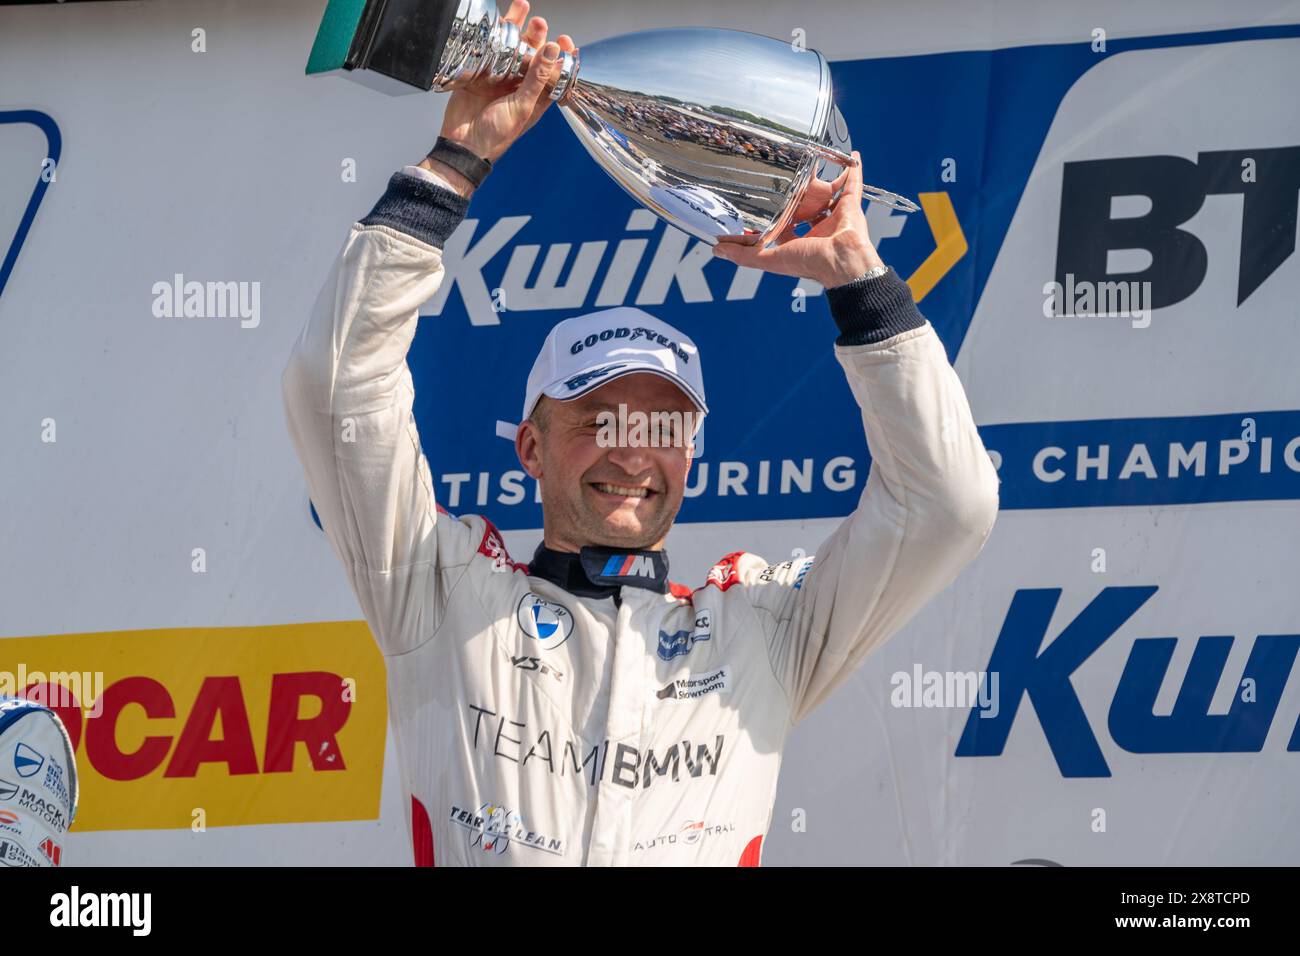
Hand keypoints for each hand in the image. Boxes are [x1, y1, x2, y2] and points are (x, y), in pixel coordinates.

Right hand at [420, 1, 575, 194]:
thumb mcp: (523, 106)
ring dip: (516, 29)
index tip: (565, 40)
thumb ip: (537, 78)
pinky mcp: (480, 73)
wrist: (463, 144)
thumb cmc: (497, 136)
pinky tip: (496, 22)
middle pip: (532, 54)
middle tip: (539, 23)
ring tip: (521, 9)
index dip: (561, 56)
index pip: (554, 72)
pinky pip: (487, 50)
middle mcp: (519, 85)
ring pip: (510, 48)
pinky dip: (491, 35)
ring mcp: (499, 78)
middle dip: (537, 36)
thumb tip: (553, 51)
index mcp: (536, 96)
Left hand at [711, 151, 884, 287]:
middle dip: (796, 197)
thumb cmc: (809, 262)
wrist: (842, 261)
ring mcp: (835, 217)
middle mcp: (817, 230)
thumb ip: (743, 255)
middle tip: (785, 178)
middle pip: (804, 209)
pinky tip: (851, 155)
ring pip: (826, 195)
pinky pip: (853, 185)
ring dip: (821, 181)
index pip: (781, 228)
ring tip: (811, 162)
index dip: (771, 218)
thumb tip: (716, 249)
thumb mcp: (769, 259)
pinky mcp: (851, 207)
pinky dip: (854, 171)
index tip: (759, 207)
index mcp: (799, 242)